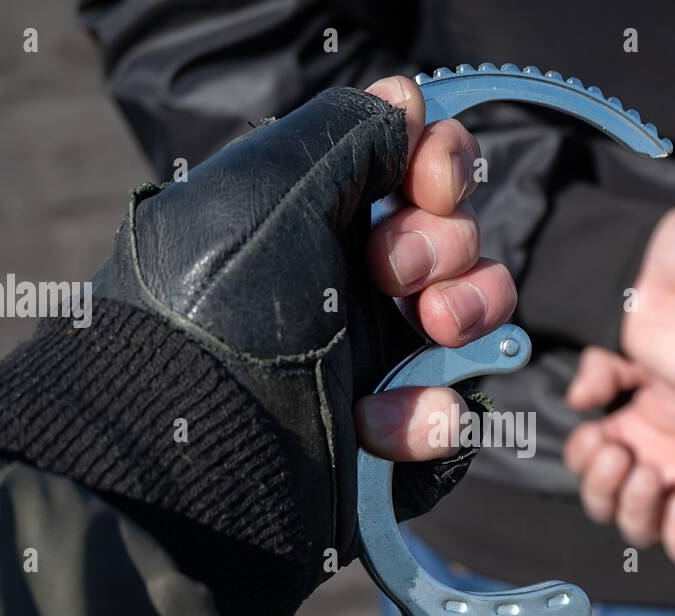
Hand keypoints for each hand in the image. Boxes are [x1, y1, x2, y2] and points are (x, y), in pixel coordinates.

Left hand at [91, 75, 515, 573]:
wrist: (196, 454)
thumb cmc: (216, 308)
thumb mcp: (267, 189)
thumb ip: (347, 134)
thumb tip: (406, 101)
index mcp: (316, 222)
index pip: (415, 172)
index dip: (440, 164)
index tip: (429, 178)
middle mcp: (350, 286)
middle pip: (458, 239)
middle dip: (444, 244)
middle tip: (390, 271)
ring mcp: (376, 362)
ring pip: (478, 319)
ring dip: (469, 311)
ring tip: (431, 330)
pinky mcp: (396, 439)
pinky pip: (459, 410)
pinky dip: (432, 414)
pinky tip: (381, 422)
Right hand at [565, 347, 674, 568]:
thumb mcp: (652, 356)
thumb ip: (608, 369)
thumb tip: (577, 403)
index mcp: (630, 440)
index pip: (586, 464)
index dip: (583, 456)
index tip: (596, 434)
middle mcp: (651, 478)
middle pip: (604, 506)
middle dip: (601, 486)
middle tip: (620, 455)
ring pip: (640, 533)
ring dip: (633, 508)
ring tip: (649, 474)